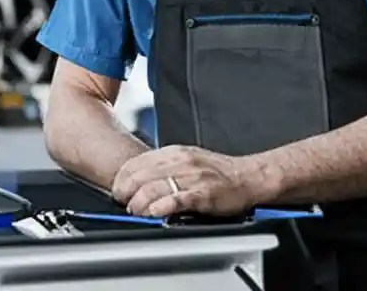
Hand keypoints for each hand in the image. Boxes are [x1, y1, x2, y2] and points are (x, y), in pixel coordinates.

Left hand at [111, 145, 263, 217]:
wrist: (248, 177)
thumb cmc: (218, 173)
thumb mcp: (187, 160)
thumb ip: (163, 168)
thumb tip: (138, 182)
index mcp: (174, 153)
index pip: (136, 163)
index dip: (122, 180)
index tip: (118, 192)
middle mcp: (180, 162)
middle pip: (140, 177)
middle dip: (127, 194)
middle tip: (126, 206)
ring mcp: (192, 177)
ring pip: (154, 189)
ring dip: (140, 204)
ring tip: (138, 213)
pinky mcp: (203, 194)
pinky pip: (177, 199)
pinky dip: (161, 207)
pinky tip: (155, 213)